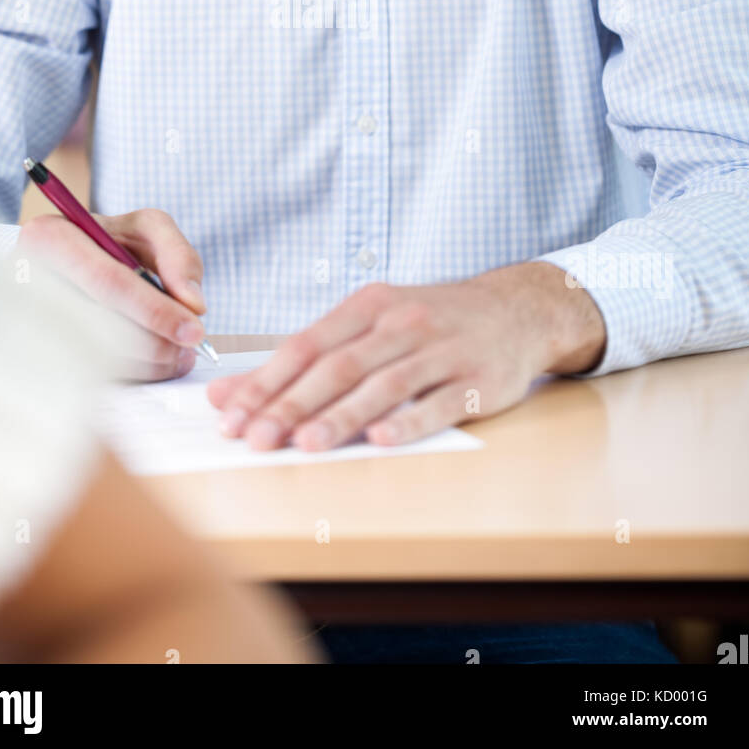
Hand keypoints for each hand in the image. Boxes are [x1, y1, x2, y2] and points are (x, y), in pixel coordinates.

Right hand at [17, 208, 206, 379]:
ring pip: (99, 360)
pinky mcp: (37, 354)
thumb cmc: (109, 244)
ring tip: (176, 353)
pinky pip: (92, 377)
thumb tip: (193, 304)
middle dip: (157, 344)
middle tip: (189, 348)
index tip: (194, 330)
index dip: (156, 311)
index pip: (110, 284)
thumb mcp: (146, 229)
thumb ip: (178, 256)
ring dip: (149, 364)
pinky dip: (132, 372)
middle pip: (104, 328)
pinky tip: (150, 361)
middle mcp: (29, 282)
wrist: (66, 263)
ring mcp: (28, 322)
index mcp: (51, 238)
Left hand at [206, 263, 604, 449]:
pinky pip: (437, 404)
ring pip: (383, 385)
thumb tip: (234, 392)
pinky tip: (382, 439)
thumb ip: (310, 355)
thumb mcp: (373, 320)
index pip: (307, 345)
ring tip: (307, 443)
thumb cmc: (431, 321)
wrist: (516, 309)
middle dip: (292, 404)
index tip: (231, 414)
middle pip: (339, 366)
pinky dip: (408, 421)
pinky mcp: (475, 380)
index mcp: (369, 305)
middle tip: (256, 437)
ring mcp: (441, 350)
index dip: (267, 380)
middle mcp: (401, 323)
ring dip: (342, 416)